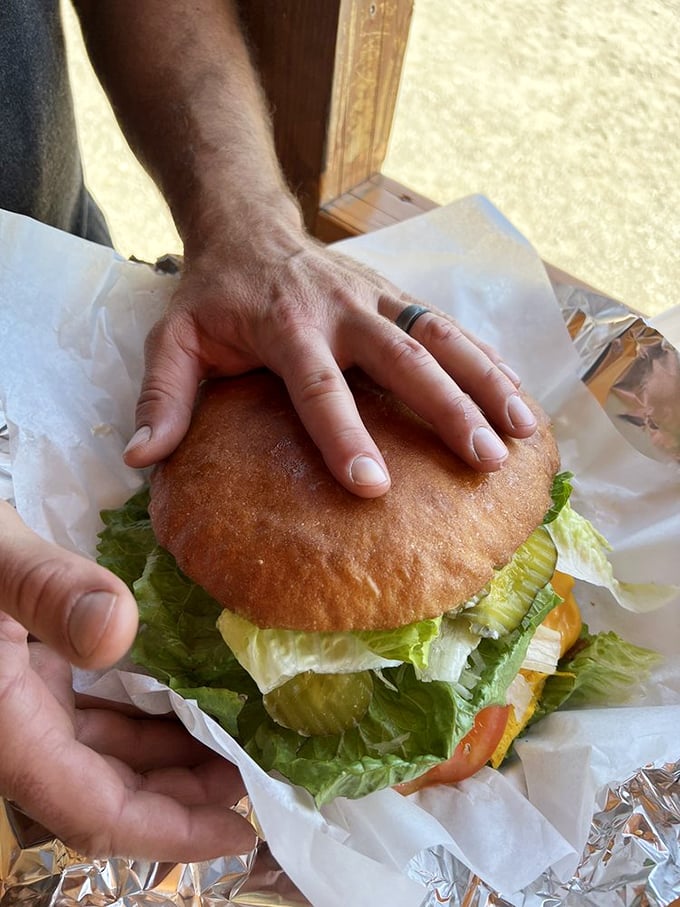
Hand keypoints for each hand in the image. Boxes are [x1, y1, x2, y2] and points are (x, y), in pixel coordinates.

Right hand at [0, 502, 254, 860]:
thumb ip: (46, 590)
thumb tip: (116, 629)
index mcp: (6, 724)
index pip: (94, 810)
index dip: (171, 832)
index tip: (240, 832)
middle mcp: (15, 729)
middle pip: (109, 792)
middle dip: (186, 792)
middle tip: (255, 768)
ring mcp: (23, 704)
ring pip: (103, 756)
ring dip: (170, 753)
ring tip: (235, 733)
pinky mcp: (30, 677)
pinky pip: (93, 716)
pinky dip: (143, 713)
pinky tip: (185, 692)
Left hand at [123, 234, 537, 496]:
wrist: (248, 223)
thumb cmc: (212, 292)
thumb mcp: (173, 337)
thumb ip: (162, 396)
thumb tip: (140, 459)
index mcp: (284, 325)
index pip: (318, 385)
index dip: (343, 434)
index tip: (372, 486)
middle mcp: (341, 308)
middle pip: (402, 358)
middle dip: (446, 409)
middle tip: (482, 458)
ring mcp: (378, 296)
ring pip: (442, 336)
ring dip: (486, 381)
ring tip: (523, 431)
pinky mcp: (399, 294)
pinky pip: (451, 326)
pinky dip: (487, 359)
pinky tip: (517, 395)